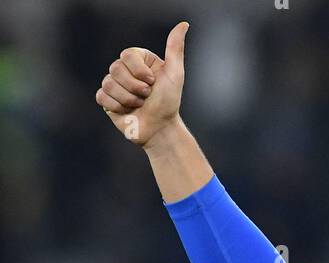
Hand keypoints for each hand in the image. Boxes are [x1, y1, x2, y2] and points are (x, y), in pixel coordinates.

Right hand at [95, 21, 188, 146]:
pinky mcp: (107, 101)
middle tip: (147, 96)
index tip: (152, 83)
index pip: (127, 54)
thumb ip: (175, 48)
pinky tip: (127, 112)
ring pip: (109, 83)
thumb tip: (184, 24)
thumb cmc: (169, 103)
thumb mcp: (175, 74)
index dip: (139, 71)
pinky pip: (102, 96)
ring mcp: (115, 85)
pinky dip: (116, 106)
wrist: (160, 130)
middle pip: (116, 68)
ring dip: (128, 99)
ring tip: (139, 105)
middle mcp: (125, 70)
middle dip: (134, 87)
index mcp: (139, 60)